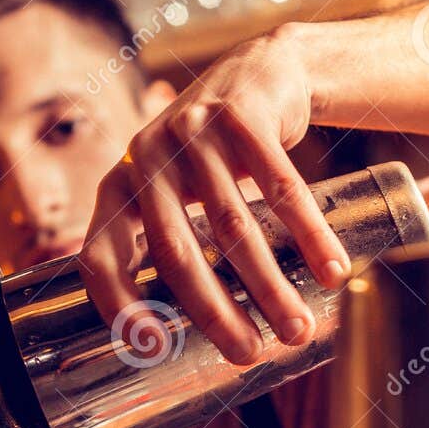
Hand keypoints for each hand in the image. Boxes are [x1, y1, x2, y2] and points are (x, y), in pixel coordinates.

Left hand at [77, 32, 350, 364]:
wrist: (263, 73)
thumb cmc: (216, 159)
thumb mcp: (177, 194)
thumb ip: (171, 244)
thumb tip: (193, 340)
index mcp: (118, 189)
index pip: (98, 255)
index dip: (116, 305)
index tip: (153, 347)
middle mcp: (144, 160)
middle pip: (175, 252)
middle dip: (214, 313)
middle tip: (248, 354)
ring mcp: (190, 133)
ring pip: (232, 227)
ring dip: (268, 287)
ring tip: (297, 331)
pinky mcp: (239, 113)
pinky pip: (280, 188)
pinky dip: (309, 235)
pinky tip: (330, 271)